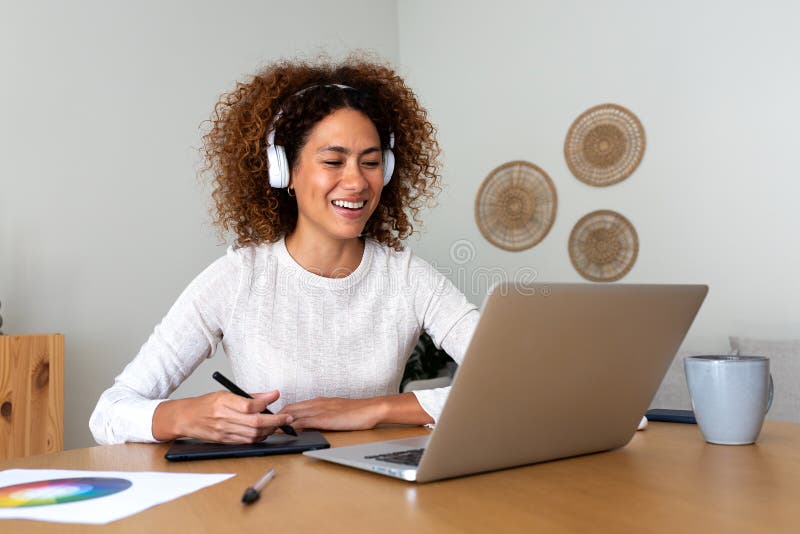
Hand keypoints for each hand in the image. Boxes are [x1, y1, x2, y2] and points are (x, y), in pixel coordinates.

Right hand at [153, 390, 292, 442]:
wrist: (185, 417)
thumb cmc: (206, 403)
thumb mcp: (226, 393)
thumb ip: (250, 395)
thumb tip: (271, 395)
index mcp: (224, 401)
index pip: (250, 405)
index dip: (266, 403)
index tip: (276, 398)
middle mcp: (223, 417)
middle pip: (255, 423)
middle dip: (276, 421)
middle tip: (287, 418)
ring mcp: (223, 431)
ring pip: (253, 435)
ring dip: (269, 431)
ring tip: (276, 425)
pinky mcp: (224, 440)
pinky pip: (245, 442)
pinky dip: (258, 438)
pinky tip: (264, 432)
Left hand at [278, 397, 385, 430]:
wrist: (371, 408)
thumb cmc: (357, 412)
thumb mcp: (335, 412)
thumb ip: (322, 416)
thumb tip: (310, 425)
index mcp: (318, 401)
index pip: (293, 406)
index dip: (280, 414)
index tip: (272, 422)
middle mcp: (316, 403)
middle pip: (289, 408)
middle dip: (276, 418)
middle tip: (266, 428)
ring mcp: (319, 409)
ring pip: (293, 413)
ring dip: (280, 422)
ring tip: (269, 432)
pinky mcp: (324, 418)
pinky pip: (303, 421)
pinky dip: (292, 427)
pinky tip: (286, 433)